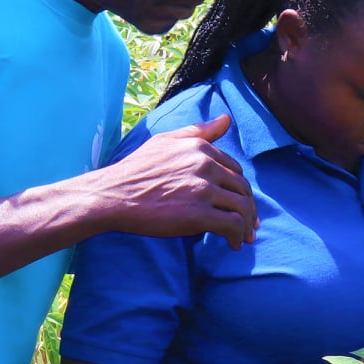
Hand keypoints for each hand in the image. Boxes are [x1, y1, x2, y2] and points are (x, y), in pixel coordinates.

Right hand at [88, 116, 256, 247]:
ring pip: (242, 208)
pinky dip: (237, 236)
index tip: (238, 202)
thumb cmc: (135, 170)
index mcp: (200, 148)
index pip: (234, 169)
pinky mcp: (198, 214)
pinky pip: (231, 225)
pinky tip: (232, 244)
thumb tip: (227, 119)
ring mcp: (203, 190)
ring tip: (243, 237)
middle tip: (248, 224)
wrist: (113, 195)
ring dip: (247, 225)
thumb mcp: (165, 141)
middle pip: (242, 189)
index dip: (239, 188)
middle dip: (249, 208)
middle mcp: (206, 165)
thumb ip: (198, 131)